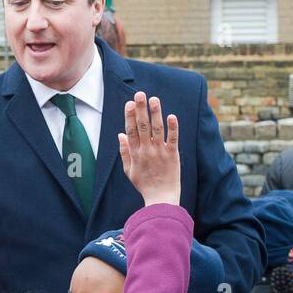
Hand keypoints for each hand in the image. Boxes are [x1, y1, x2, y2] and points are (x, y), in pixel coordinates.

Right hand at [119, 92, 179, 207]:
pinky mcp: (172, 156)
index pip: (130, 131)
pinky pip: (172, 139)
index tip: (129, 103)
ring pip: (156, 130)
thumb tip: (120, 134)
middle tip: (139, 94)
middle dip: (140, 109)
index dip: (129, 116)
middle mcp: (146, 151)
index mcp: (135, 154)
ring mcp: (159, 152)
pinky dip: (172, 128)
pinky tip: (171, 116)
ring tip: (154, 99)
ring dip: (155, 113)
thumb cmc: (145, 185)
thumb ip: (124, 152)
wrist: (161, 199)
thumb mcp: (129, 171)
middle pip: (142, 127)